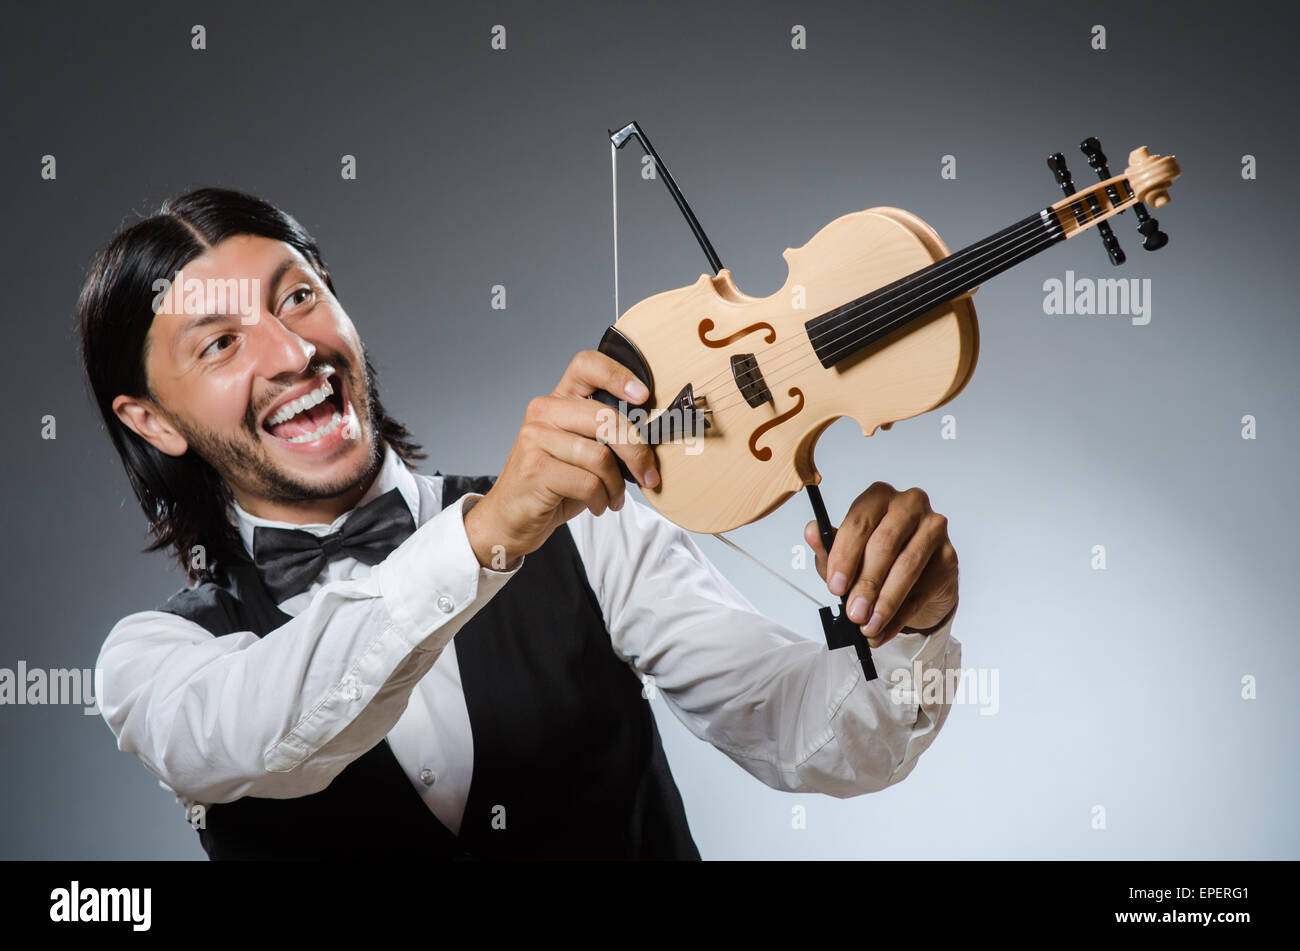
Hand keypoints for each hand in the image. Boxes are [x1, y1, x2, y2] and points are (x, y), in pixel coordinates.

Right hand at [464, 350, 658, 567]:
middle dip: (637, 452)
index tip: (643, 396)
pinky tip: (598, 506)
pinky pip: (588, 483)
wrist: (511, 518)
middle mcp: (543, 411)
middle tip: (649, 475)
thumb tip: (652, 438)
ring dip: (616, 486)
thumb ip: (605, 436)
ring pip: (600, 457)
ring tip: (613, 498)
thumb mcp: (581, 453)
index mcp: (558, 400)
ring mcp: (535, 438)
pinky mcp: (534, 468)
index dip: (618, 375)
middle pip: (607, 419)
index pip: (586, 365)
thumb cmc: (553, 484)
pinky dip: (602, 500)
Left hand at [804, 482, 957, 647]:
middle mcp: (908, 504)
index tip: (835, 586)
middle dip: (866, 583)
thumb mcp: (847, 553)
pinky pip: (922, 590)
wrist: (915, 573)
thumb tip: (811, 532)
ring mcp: (933, 528)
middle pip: (885, 544)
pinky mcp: (948, 555)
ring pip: (907, 567)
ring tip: (868, 626)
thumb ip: (828, 546)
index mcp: (878, 497)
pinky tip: (884, 629)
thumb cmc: (876, 556)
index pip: (859, 523)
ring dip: (885, 602)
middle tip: (854, 612)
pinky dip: (899, 615)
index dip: (845, 557)